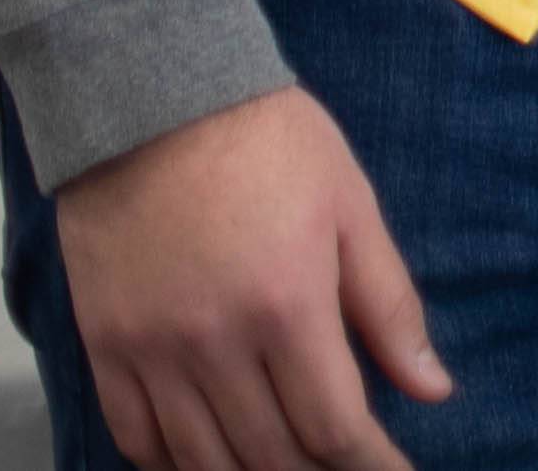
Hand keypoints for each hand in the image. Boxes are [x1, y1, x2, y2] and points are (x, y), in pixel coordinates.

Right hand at [50, 85, 449, 470]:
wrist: (151, 103)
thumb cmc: (269, 144)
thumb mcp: (352, 208)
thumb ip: (389, 306)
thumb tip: (432, 388)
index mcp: (288, 305)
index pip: (334, 426)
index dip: (371, 464)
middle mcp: (215, 343)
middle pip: (270, 454)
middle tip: (347, 467)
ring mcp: (151, 351)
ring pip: (202, 460)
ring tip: (288, 467)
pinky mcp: (105, 347)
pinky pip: (135, 438)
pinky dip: (175, 463)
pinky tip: (209, 460)